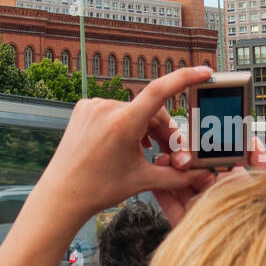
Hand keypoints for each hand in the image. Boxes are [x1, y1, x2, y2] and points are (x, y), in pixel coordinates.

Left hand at [26, 66, 223, 230]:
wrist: (62, 194)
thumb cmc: (100, 189)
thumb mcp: (143, 180)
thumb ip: (176, 175)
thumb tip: (201, 172)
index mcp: (124, 123)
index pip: (160, 90)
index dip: (185, 78)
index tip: (203, 71)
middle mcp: (107, 108)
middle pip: (150, 110)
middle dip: (164, 130)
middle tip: (171, 153)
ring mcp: (93, 105)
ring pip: (133, 111)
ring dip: (145, 127)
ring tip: (148, 151)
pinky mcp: (83, 108)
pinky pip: (115, 110)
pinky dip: (126, 123)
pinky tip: (128, 142)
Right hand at [152, 133, 265, 227]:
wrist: (257, 252)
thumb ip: (263, 163)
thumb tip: (254, 142)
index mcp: (231, 187)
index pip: (211, 163)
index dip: (200, 151)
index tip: (192, 140)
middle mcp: (213, 198)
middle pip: (191, 173)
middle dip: (181, 160)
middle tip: (177, 149)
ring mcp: (199, 211)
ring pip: (178, 187)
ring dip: (169, 171)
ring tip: (163, 158)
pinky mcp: (187, 225)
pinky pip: (171, 206)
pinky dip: (161, 192)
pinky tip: (156, 179)